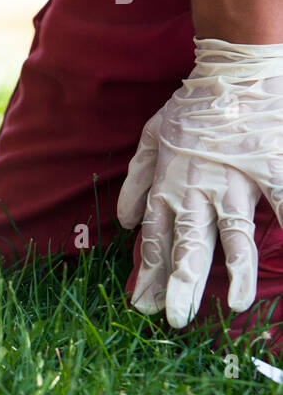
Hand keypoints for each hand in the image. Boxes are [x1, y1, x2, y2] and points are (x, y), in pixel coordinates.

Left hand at [118, 38, 282, 326]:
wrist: (232, 73)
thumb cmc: (190, 107)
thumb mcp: (149, 140)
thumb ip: (137, 181)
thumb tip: (126, 221)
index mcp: (169, 186)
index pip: (154, 240)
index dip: (148, 274)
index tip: (143, 304)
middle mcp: (197, 192)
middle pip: (186, 248)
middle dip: (178, 287)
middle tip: (173, 320)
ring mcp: (234, 184)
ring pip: (231, 238)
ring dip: (232, 274)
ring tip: (232, 305)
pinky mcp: (268, 172)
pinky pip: (279, 206)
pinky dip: (282, 224)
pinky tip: (282, 266)